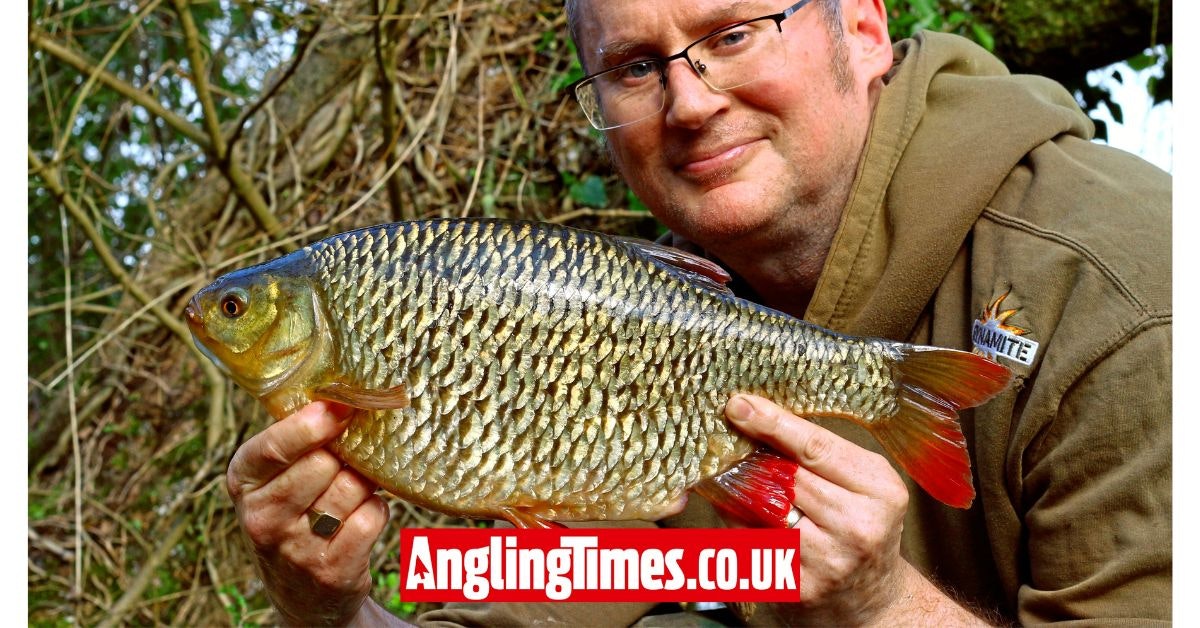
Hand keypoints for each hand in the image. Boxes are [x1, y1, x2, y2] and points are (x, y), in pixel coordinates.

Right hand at [227, 401, 390, 625]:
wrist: (301, 593)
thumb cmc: (294, 514)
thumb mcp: (275, 477)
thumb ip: (297, 439)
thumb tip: (343, 396)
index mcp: (242, 481)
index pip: (273, 447)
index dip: (311, 424)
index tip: (340, 406)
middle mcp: (261, 517)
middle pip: (323, 463)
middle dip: (345, 456)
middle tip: (348, 460)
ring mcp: (295, 549)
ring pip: (351, 487)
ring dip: (364, 482)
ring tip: (354, 489)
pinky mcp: (331, 571)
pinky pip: (371, 517)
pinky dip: (376, 510)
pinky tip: (362, 516)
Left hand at [724, 394, 981, 624]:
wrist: (871, 600)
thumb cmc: (861, 526)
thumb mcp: (862, 483)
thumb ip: (818, 453)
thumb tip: (754, 416)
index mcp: (879, 490)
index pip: (815, 447)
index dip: (772, 423)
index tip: (738, 405)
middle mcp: (857, 526)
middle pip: (783, 476)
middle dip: (750, 456)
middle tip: (728, 438)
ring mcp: (828, 561)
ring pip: (761, 508)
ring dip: (739, 490)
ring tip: (734, 478)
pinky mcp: (798, 587)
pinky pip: (750, 541)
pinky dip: (736, 522)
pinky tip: (740, 513)